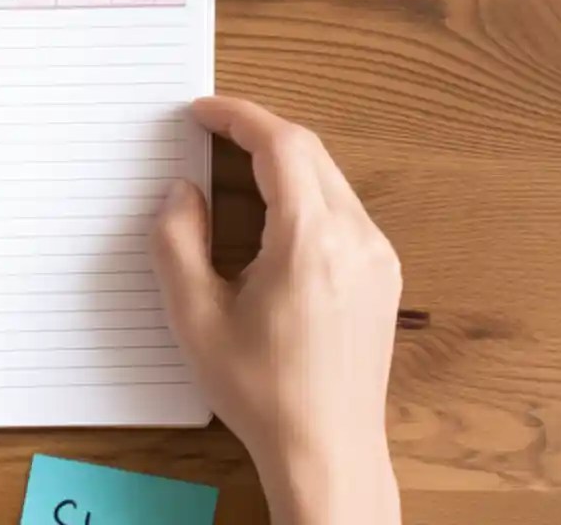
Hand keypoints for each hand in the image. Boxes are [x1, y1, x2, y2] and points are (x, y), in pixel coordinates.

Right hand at [153, 98, 401, 524]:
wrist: (327, 449)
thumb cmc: (260, 392)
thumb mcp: (194, 317)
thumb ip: (176, 242)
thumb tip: (181, 193)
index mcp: (309, 241)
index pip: (281, 146)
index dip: (238, 116)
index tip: (201, 111)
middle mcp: (355, 238)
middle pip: (310, 153)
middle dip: (258, 132)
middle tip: (210, 132)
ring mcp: (378, 256)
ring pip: (330, 178)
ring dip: (282, 162)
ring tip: (232, 170)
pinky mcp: (383, 275)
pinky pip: (343, 209)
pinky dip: (304, 192)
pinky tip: (271, 216)